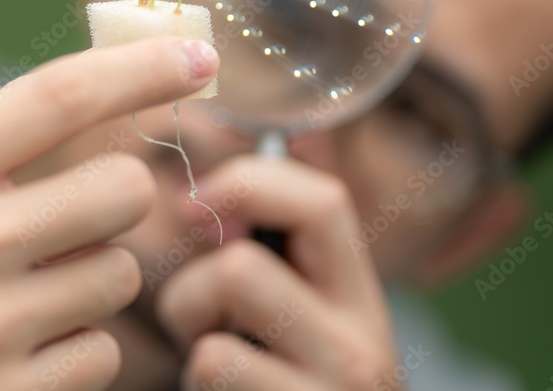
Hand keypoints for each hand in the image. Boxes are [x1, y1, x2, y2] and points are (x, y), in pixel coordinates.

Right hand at [0, 36, 219, 390]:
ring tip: (24, 283)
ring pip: (121, 274)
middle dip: (115, 190)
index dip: (142, 67)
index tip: (198, 52)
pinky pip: (100, 350)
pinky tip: (18, 341)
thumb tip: (113, 95)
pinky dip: (75, 340)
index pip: (60, 97)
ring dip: (92, 272)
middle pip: (122, 188)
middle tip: (75, 205)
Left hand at [157, 156, 400, 389]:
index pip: (325, 201)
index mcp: (362, 300)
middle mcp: (362, 350)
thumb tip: (206, 198)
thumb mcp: (299, 316)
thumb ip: (270, 256)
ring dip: (191, 348)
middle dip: (195, 291)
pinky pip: (212, 375)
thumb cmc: (287, 383)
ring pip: (213, 344)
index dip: (248, 182)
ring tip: (214, 370)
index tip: (198, 204)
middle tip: (202, 324)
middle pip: (241, 271)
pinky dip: (197, 388)